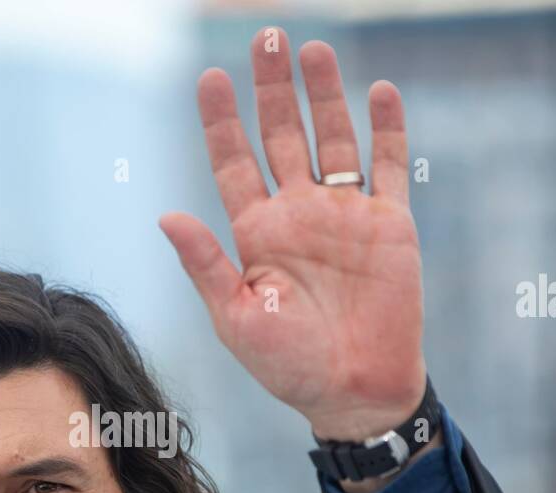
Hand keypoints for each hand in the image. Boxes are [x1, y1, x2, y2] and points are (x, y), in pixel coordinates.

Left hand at [160, 25, 425, 442]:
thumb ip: (205, 264)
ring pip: (332, 139)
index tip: (210, 77)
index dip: (222, 121)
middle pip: (282, 136)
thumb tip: (165, 215)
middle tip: (266, 37)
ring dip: (324, 96)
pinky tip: (379, 91)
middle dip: (272, 90)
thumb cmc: (287, 364)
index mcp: (256, 233)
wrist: (354, 391)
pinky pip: (388, 166)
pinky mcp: (390, 225)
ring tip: (311, 51)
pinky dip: (387, 130)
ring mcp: (344, 215)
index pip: (234, 162)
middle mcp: (298, 214)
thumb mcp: (235, 317)